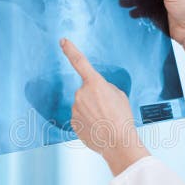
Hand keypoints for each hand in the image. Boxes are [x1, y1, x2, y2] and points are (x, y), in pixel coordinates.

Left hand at [60, 38, 149, 174]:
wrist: (118, 143)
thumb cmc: (122, 118)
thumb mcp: (119, 95)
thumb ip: (105, 88)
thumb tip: (96, 92)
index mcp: (94, 83)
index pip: (79, 62)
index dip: (70, 50)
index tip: (63, 41)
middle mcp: (81, 94)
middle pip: (85, 91)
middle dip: (94, 97)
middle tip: (108, 109)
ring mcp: (75, 109)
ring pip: (82, 105)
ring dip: (92, 111)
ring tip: (105, 121)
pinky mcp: (73, 122)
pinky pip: (80, 118)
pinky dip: (88, 122)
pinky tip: (98, 128)